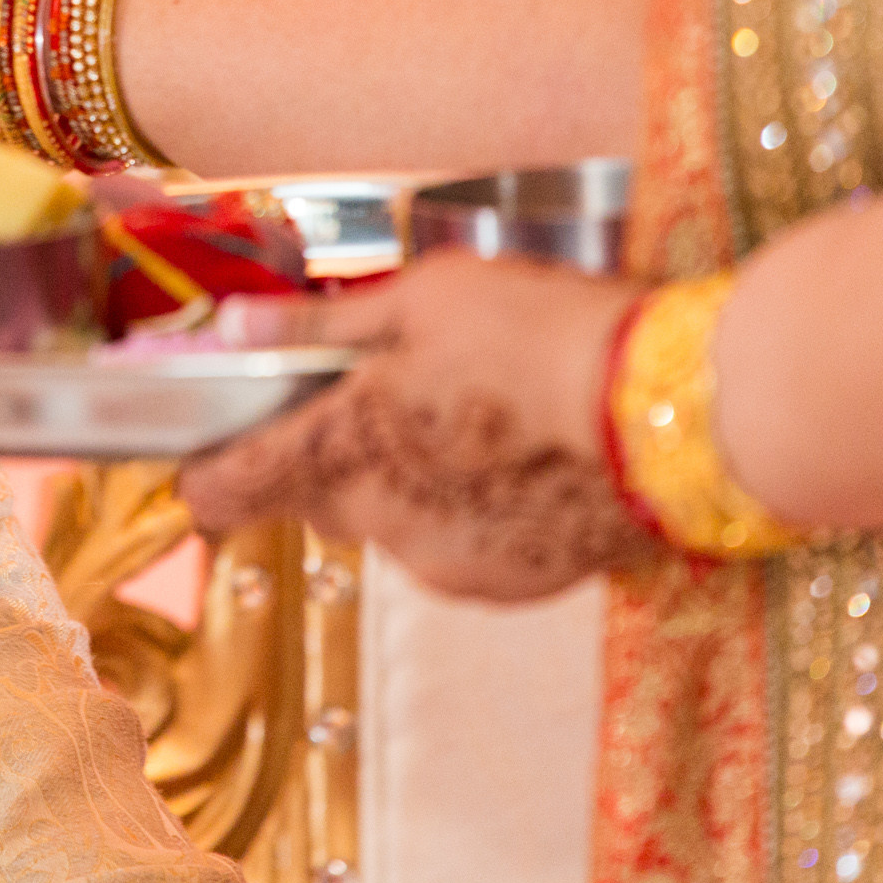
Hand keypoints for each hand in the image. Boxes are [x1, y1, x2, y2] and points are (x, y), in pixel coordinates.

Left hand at [178, 255, 659, 599]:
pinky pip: (457, 545)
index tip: (211, 451)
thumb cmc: (544, 334)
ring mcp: (446, 563)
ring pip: (391, 522)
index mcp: (340, 449)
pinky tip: (518, 459)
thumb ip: (316, 326)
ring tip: (475, 416)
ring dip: (408, 481)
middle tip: (385, 392)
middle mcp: (380, 523)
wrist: (675, 412)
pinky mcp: (510, 585)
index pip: (225, 489)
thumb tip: (235, 327)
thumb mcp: (421, 297)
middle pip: (316, 497)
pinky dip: (471, 511)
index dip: (207, 470)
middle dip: (334, 454)